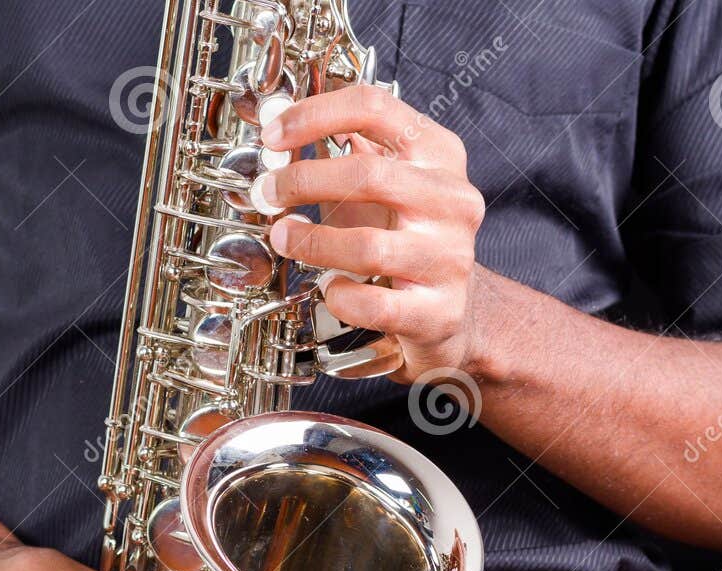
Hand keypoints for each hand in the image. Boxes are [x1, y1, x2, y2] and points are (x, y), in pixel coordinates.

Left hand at [256, 85, 486, 381]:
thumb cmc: (405, 236)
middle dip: (303, 181)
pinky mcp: (439, 310)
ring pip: (367, 246)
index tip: (274, 134)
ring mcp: (449, 257)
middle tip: (269, 193)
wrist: (453, 307)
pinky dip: (340, 296)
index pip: (374, 108)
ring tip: (284, 239)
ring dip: (311, 242)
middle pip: (368, 174)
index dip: (314, 115)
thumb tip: (279, 124)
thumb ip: (342, 150)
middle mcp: (451, 199)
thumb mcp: (385, 182)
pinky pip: (374, 304)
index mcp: (439, 153)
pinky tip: (331, 287)